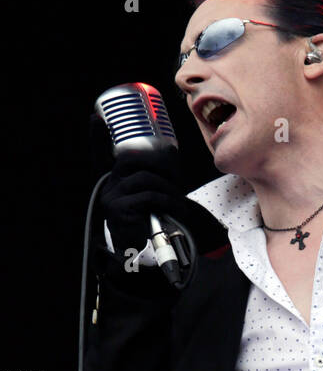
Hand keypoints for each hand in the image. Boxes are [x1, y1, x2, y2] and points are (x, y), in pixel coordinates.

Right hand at [98, 144, 227, 262]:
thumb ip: (152, 180)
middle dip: (157, 162)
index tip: (96, 119)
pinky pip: (148, 196)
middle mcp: (108, 186)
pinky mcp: (120, 211)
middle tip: (174, 175)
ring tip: (179, 198)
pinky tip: (174, 207)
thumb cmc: (147, 222)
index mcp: (113, 180)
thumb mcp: (148, 198)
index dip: (97, 137)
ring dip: (168, 186)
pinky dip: (166, 200)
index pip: (100, 154)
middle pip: (131, 159)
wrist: (139, 252)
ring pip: (145, 178)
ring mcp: (112, 198)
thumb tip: (171, 154)